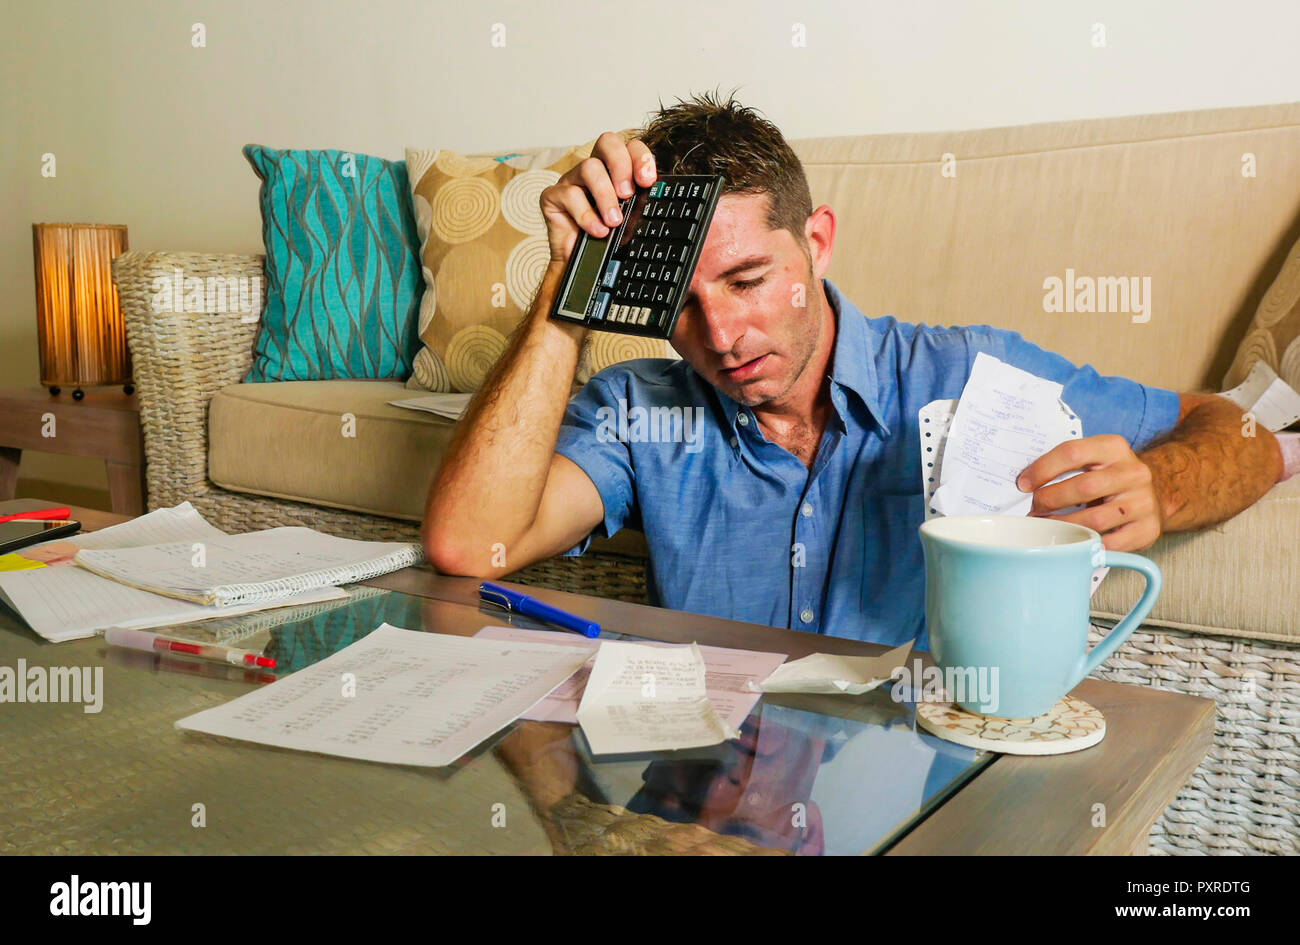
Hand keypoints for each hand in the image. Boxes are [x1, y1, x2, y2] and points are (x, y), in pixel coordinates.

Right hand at [539, 131, 656, 263]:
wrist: (582, 264)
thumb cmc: (606, 237)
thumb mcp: (629, 218)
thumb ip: (639, 202)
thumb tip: (655, 196)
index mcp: (614, 169)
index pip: (630, 147)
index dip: (640, 157)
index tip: (648, 181)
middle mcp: (593, 169)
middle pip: (607, 142)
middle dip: (621, 165)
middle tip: (627, 193)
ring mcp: (571, 180)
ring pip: (589, 167)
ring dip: (605, 195)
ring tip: (614, 220)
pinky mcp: (553, 196)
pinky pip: (570, 195)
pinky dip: (586, 215)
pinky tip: (597, 230)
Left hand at [1016, 434, 1162, 551]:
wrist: (1154, 494)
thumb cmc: (1110, 477)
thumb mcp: (1094, 460)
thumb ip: (1065, 465)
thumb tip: (1025, 483)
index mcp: (1114, 448)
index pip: (1072, 452)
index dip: (1042, 469)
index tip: (1023, 484)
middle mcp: (1132, 473)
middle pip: (1083, 487)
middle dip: (1050, 500)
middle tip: (1035, 509)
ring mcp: (1142, 502)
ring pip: (1094, 519)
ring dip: (1062, 526)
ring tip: (1046, 527)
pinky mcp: (1147, 529)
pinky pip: (1110, 544)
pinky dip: (1086, 545)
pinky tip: (1072, 542)